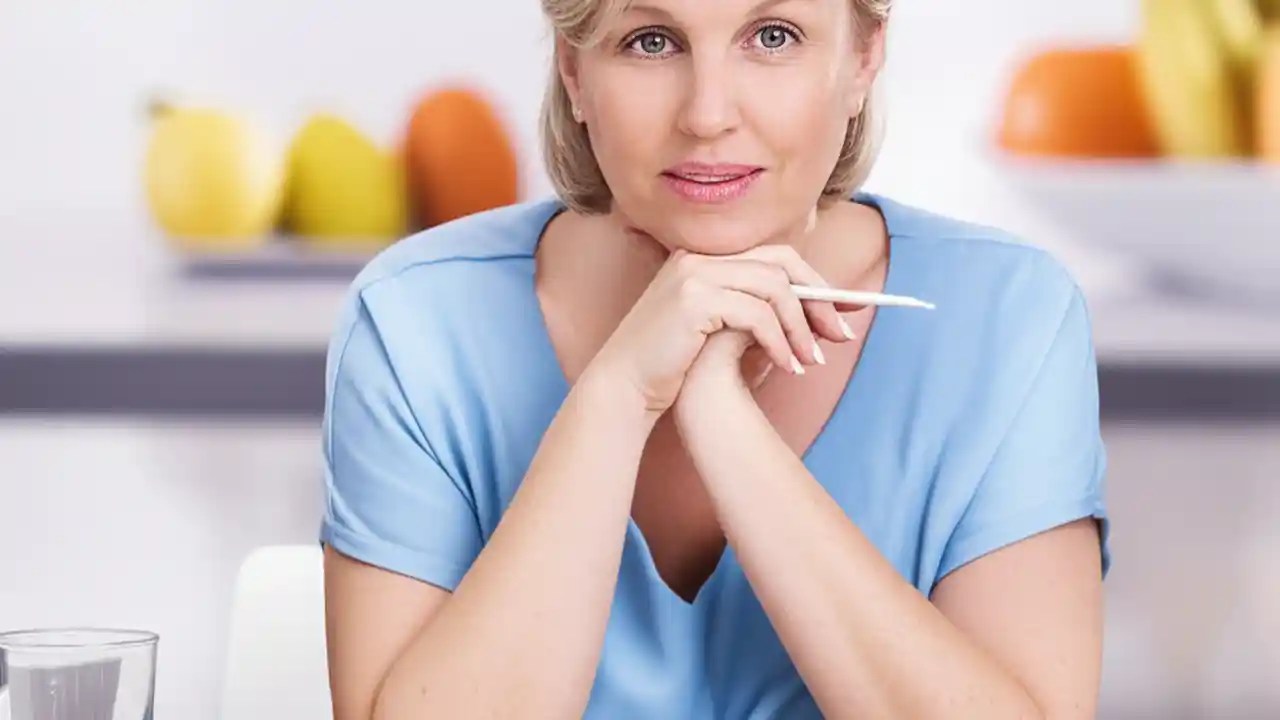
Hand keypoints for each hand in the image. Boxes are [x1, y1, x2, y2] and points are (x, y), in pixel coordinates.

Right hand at [585, 242, 859, 415]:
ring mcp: (694, 274)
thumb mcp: (722, 333)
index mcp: (705, 260)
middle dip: (820, 298)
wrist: (625, 387)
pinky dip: (779, 342)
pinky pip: (756, 314)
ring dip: (801, 327)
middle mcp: (699, 258)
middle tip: (842, 334)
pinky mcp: (693, 299)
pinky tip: (787, 368)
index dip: (818, 281)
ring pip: (774, 288)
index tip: (849, 306)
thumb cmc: (674, 366)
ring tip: (812, 363)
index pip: (775, 257)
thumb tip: (815, 316)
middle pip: (782, 263)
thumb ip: (759, 317)